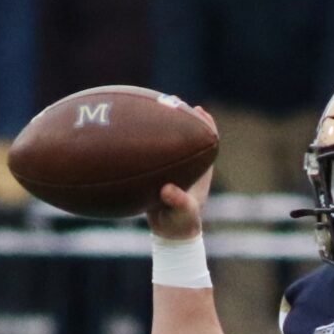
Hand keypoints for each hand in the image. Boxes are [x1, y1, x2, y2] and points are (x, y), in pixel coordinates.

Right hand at [147, 105, 216, 239]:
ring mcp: (172, 167)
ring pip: (167, 140)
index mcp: (199, 170)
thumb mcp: (181, 213)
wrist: (170, 235)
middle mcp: (187, 165)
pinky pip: (150, 152)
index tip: (199, 110)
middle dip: (180, 116)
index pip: (208, 142)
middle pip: (186, 134)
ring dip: (160, 124)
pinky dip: (142, 142)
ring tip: (151, 104)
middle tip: (171, 99)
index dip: (206, 125)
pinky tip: (125, 131)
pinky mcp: (158, 172)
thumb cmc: (181, 223)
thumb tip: (168, 189)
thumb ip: (178, 201)